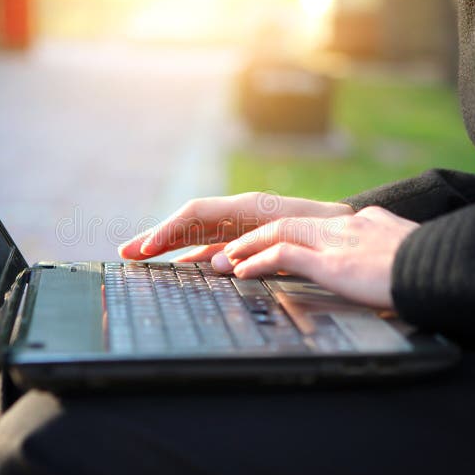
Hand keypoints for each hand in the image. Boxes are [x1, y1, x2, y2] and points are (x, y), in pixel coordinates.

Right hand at [118, 192, 353, 260]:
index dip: (167, 230)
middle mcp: (238, 213)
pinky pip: (212, 244)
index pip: (195, 214)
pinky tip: (179, 267)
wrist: (348, 228)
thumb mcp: (295, 235)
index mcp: (246, 207)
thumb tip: (218, 263)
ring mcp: (241, 226)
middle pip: (188, 222)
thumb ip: (257, 246)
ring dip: (169, 246)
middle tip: (126, 252)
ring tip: (141, 258)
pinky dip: (192, 255)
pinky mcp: (247, 238)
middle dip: (157, 237)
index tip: (146, 248)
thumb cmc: (325, 228)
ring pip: (196, 234)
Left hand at [216, 206, 419, 308]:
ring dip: (248, 246)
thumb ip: (389, 255)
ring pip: (278, 232)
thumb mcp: (410, 256)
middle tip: (232, 249)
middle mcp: (347, 224)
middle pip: (288, 222)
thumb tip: (390, 272)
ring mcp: (338, 240)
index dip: (288, 233)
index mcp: (366, 222)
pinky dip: (259, 261)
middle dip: (255, 235)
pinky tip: (244, 272)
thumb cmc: (436, 270)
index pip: (315, 224)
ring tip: (227, 260)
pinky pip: (284, 255)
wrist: (447, 269)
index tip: (272, 244)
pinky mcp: (332, 261)